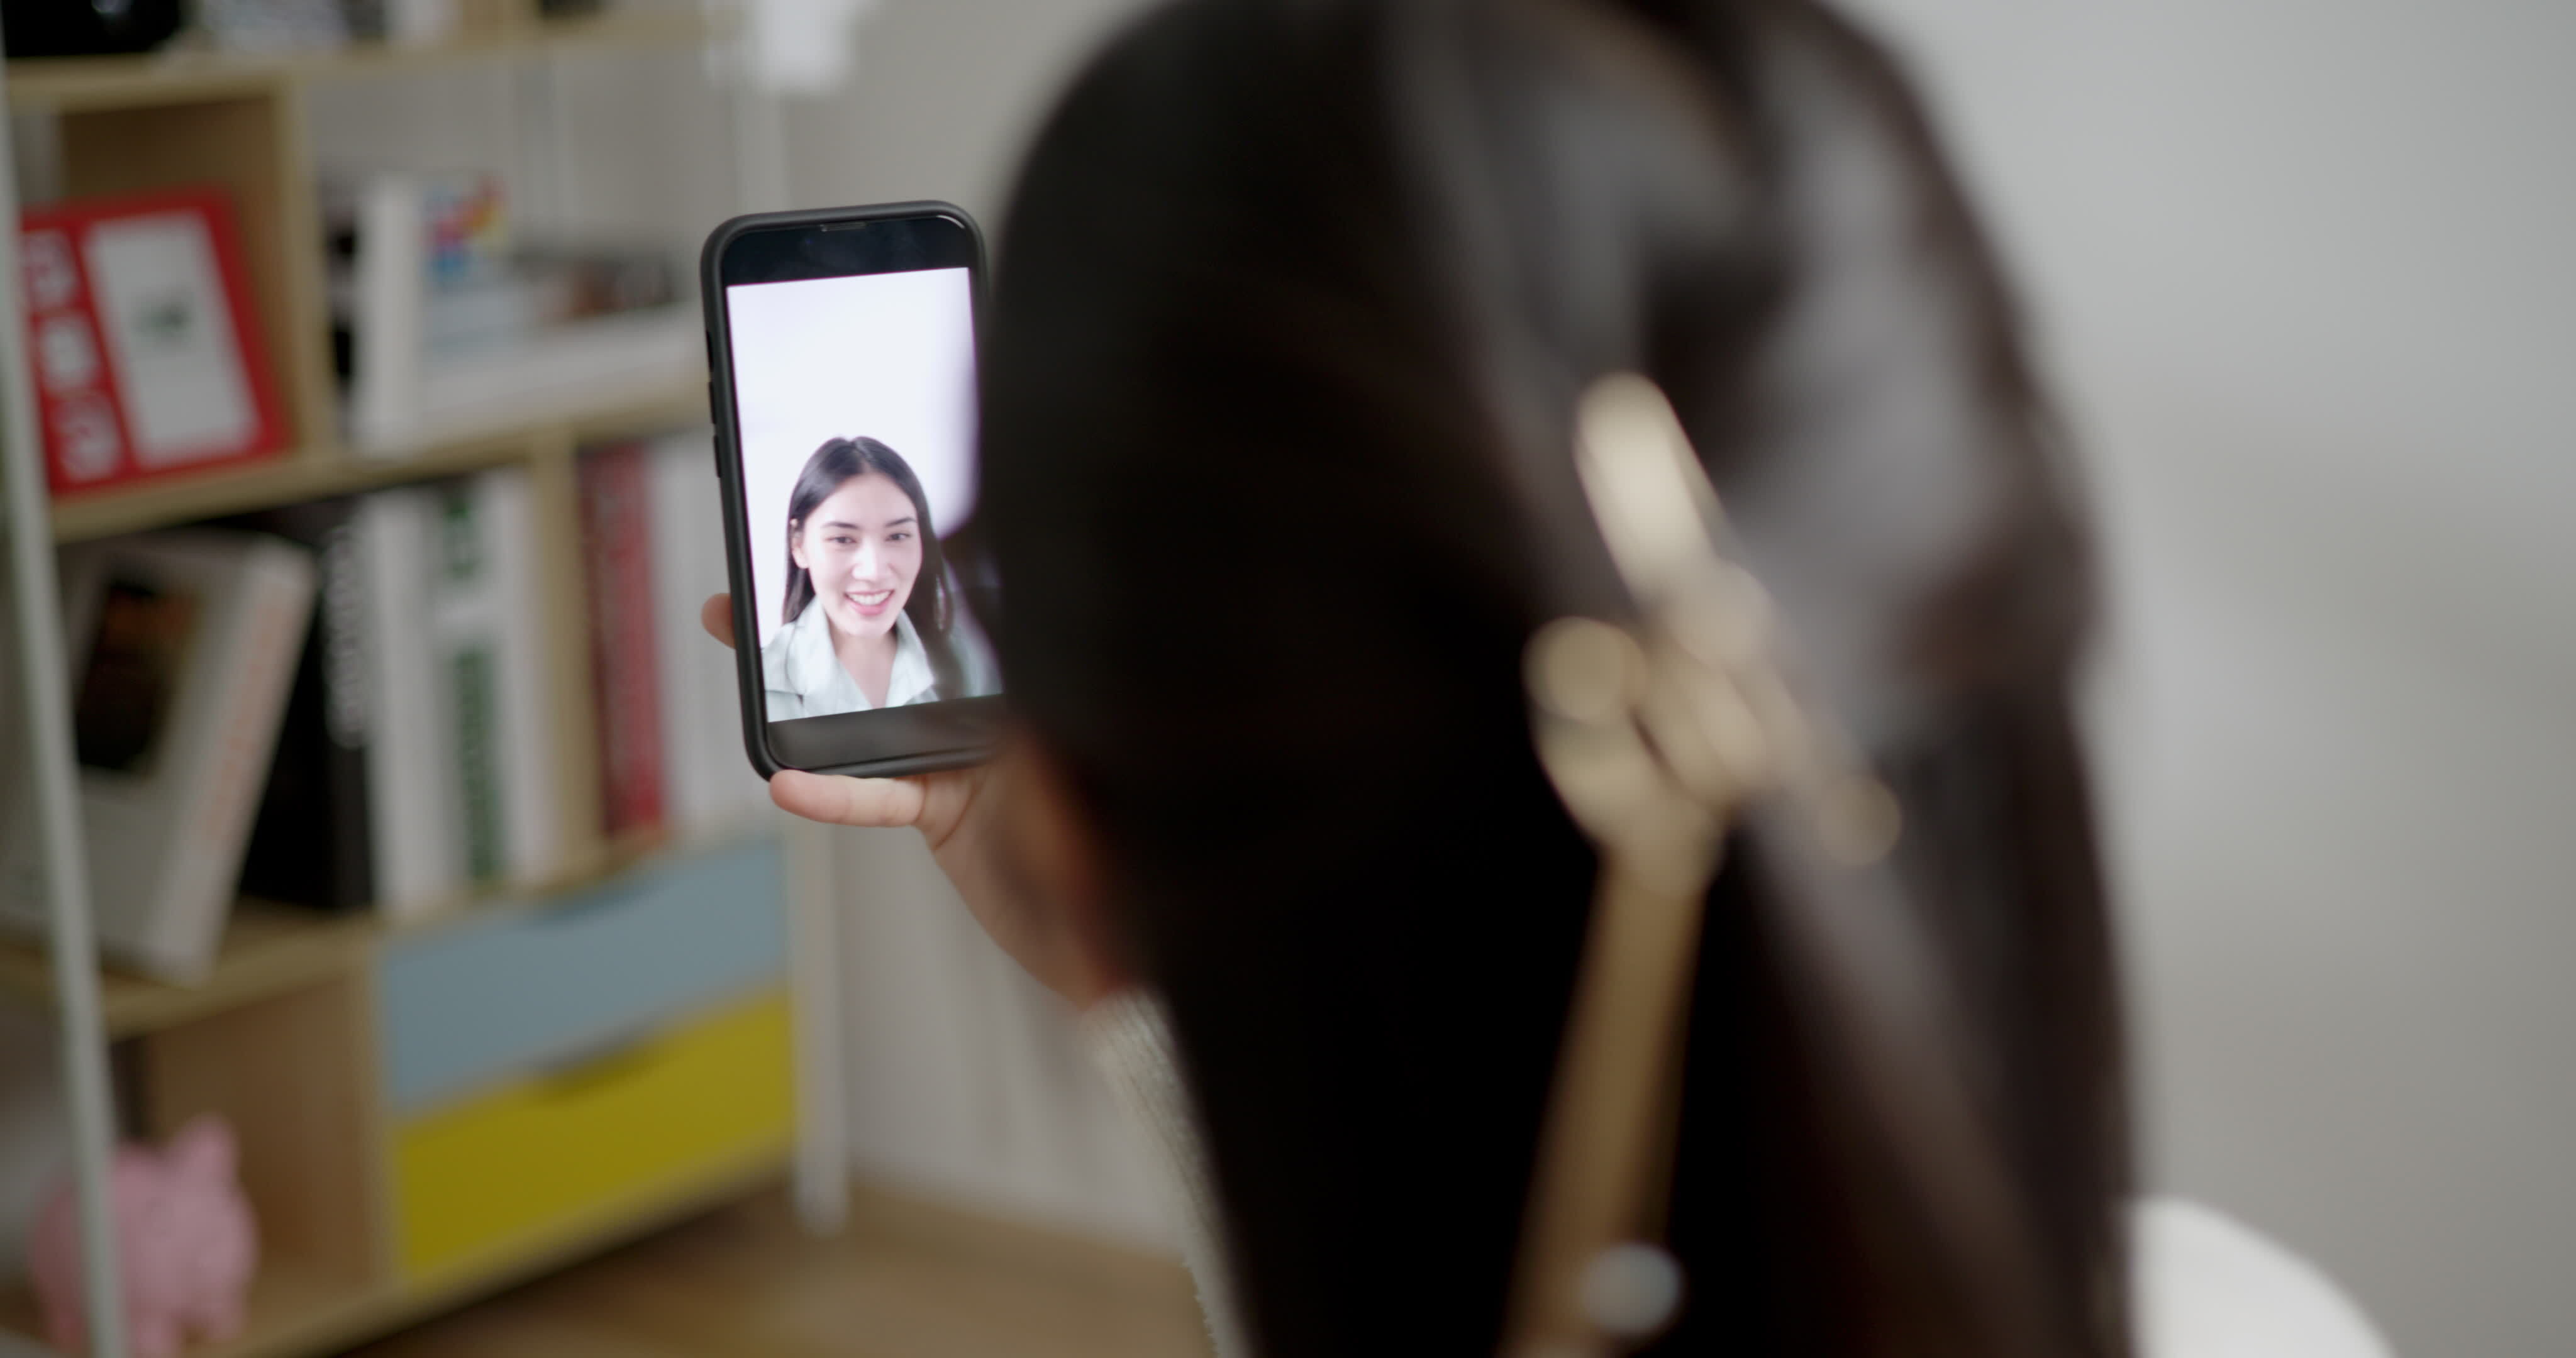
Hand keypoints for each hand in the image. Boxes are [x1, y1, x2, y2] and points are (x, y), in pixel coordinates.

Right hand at [701, 594, 1123, 1007]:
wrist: (1113, 933)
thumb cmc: (1120, 835)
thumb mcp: (1088, 746)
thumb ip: (1061, 699)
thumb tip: (1063, 621)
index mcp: (1032, 682)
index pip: (960, 619)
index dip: (906, 582)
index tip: (852, 551)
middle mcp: (992, 713)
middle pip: (901, 655)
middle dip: (828, 622)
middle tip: (758, 599)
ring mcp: (958, 760)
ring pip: (871, 718)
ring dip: (806, 690)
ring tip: (746, 650)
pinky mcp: (938, 809)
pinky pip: (879, 797)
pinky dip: (836, 794)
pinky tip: (791, 783)